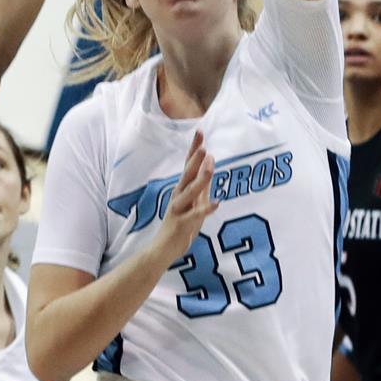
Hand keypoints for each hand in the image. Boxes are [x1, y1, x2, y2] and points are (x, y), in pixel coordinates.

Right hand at [147, 131, 218, 262]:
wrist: (163, 248)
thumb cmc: (181, 224)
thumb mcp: (194, 201)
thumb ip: (202, 183)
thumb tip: (210, 161)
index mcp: (182, 189)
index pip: (188, 165)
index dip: (194, 149)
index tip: (200, 132)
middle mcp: (178, 196)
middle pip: (187, 175)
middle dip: (194, 160)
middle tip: (202, 145)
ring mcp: (179, 209)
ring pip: (190, 192)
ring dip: (200, 179)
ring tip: (209, 167)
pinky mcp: (182, 224)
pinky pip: (196, 215)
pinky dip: (206, 209)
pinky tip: (217, 203)